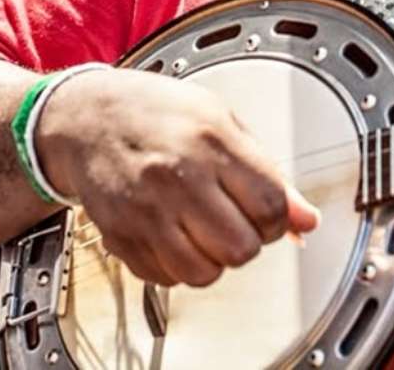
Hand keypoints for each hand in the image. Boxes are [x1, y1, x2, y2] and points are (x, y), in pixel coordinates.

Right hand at [38, 69, 320, 287]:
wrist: (87, 118)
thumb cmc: (158, 113)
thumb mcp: (223, 122)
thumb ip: (269, 173)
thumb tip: (306, 220)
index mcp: (211, 141)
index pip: (270, 207)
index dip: (277, 219)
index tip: (264, 211)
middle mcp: (177, 177)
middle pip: (241, 249)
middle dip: (247, 242)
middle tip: (233, 220)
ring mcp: (145, 210)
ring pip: (205, 273)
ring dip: (213, 260)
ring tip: (203, 230)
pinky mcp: (121, 237)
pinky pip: (167, 279)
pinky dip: (177, 267)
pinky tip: (173, 235)